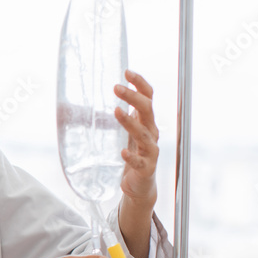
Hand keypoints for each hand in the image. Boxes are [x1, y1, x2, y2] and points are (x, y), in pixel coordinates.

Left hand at [114, 70, 158, 204]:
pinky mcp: (145, 168)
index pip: (148, 98)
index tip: (127, 72)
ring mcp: (150, 151)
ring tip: (116, 111)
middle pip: (147, 111)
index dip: (140, 84)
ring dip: (130, 122)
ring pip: (143, 134)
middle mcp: (151, 133)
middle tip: (116, 87)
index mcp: (147, 122)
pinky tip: (122, 152)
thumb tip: (106, 95)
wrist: (140, 185)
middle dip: (133, 97)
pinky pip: (139, 161)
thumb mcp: (129, 131)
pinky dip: (131, 157)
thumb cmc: (134, 154)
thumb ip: (125, 114)